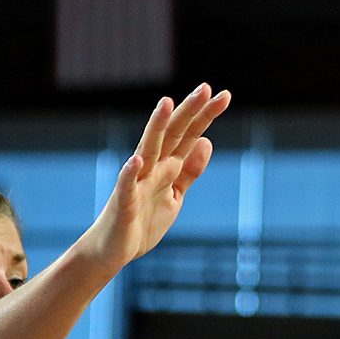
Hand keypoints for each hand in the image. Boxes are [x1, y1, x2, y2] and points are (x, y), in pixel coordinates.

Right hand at [79, 84, 231, 269]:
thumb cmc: (143, 220)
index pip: (189, 134)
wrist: (114, 250)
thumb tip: (206, 141)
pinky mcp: (123, 203)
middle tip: (205, 88)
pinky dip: (130, 173)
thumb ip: (190, 170)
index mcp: (167, 165)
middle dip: (188, 112)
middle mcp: (152, 167)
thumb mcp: (176, 195)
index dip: (205, 116)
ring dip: (155, 127)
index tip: (224, 95)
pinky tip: (137, 159)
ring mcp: (136, 183)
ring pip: (148, 150)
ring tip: (165, 104)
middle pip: (172, 134)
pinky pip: (126, 186)